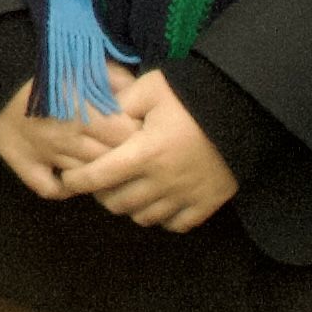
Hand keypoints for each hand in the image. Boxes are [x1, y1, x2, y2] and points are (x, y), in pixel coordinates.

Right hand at [0, 78, 133, 200]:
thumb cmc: (48, 68)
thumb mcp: (85, 64)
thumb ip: (116, 79)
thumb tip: (142, 95)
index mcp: (83, 112)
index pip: (125, 136)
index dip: (136, 134)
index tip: (139, 130)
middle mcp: (65, 138)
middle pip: (108, 160)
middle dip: (121, 157)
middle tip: (127, 150)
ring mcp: (45, 156)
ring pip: (85, 178)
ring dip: (97, 174)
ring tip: (104, 163)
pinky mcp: (25, 166)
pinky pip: (52, 190)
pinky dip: (66, 188)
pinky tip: (72, 178)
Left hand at [72, 65, 239, 231]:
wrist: (243, 107)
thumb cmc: (192, 94)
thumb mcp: (151, 87)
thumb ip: (121, 101)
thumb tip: (96, 112)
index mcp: (144, 153)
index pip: (98, 176)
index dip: (77, 180)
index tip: (68, 178)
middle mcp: (162, 181)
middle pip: (118, 203)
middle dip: (103, 195)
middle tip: (101, 182)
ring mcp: (186, 195)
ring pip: (144, 218)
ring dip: (131, 207)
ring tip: (129, 191)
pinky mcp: (208, 203)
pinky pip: (177, 225)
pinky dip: (164, 218)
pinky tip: (160, 202)